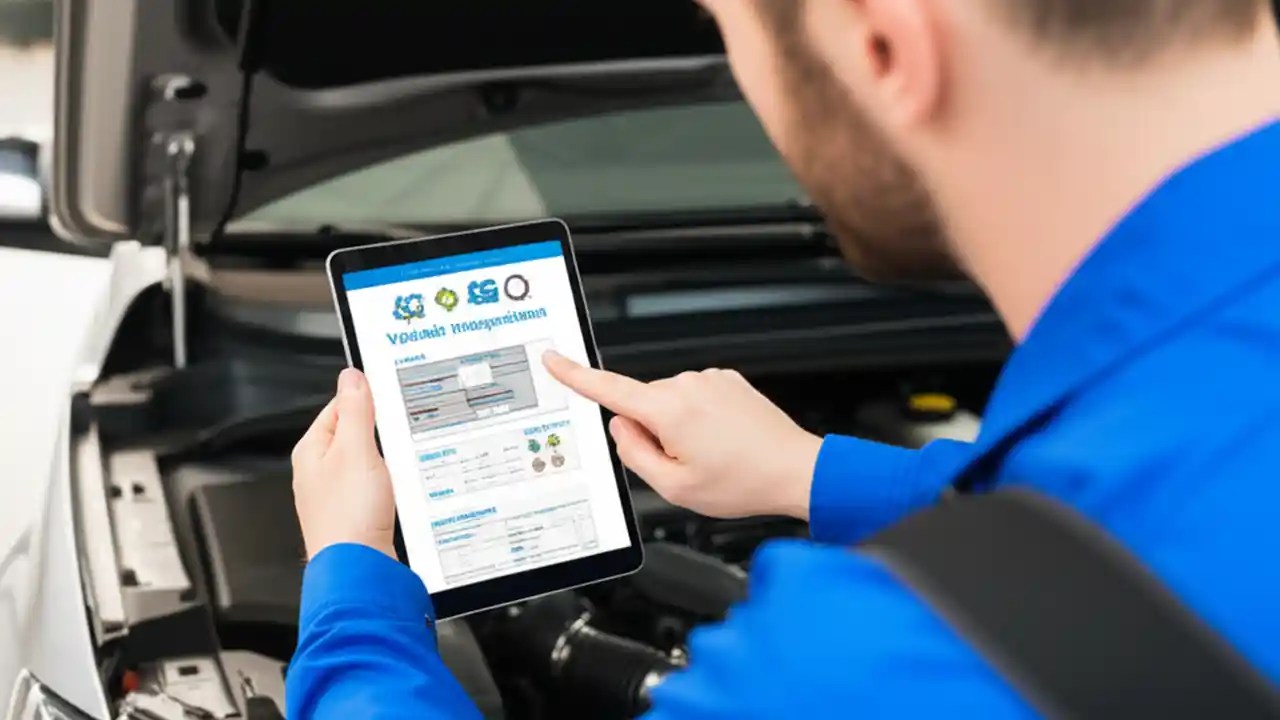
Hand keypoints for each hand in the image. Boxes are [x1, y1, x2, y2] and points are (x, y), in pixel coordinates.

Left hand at [292, 368, 396, 559]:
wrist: (359, 570)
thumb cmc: (349, 516)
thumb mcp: (355, 449)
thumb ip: (355, 410)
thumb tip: (352, 377)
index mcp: (312, 450)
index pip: (339, 406)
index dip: (367, 398)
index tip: (391, 395)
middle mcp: (319, 472)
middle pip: (355, 434)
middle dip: (381, 432)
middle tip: (401, 433)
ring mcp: (336, 495)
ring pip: (367, 462)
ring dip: (388, 460)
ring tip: (401, 464)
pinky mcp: (354, 514)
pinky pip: (375, 487)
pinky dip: (390, 483)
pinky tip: (401, 489)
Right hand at [543, 352, 821, 519]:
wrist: (794, 470)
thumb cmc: (743, 481)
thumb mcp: (674, 486)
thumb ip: (634, 455)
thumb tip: (620, 427)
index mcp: (670, 410)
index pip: (608, 389)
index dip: (575, 375)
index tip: (554, 360)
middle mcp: (688, 385)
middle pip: (643, 406)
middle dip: (652, 433)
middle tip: (686, 464)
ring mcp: (710, 379)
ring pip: (670, 404)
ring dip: (678, 428)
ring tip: (713, 455)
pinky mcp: (726, 380)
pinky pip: (695, 399)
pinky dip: (700, 420)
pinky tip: (724, 442)